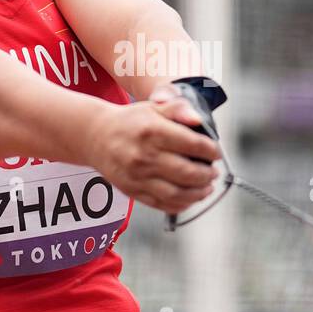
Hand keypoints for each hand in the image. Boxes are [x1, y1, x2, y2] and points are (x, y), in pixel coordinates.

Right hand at [89, 84, 221, 214]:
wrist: (97, 136)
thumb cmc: (131, 122)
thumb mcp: (153, 107)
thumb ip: (178, 108)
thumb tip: (199, 120)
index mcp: (152, 131)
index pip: (192, 144)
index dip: (211, 151)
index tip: (216, 153)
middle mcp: (144, 156)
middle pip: (188, 173)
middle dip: (208, 175)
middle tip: (214, 172)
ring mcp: (138, 176)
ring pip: (177, 194)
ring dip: (198, 193)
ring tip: (207, 187)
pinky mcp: (133, 191)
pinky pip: (162, 204)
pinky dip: (181, 204)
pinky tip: (190, 197)